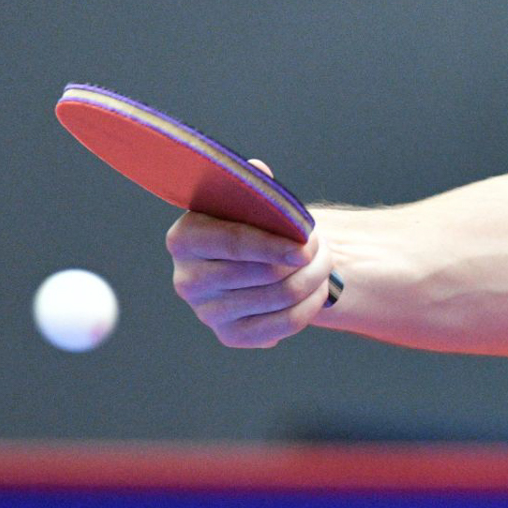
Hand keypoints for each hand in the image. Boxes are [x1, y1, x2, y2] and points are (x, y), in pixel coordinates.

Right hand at [166, 160, 335, 347]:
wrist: (247, 264)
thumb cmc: (247, 225)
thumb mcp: (244, 201)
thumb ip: (251, 186)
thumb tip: (260, 171)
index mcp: (184, 239)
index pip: (233, 243)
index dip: (273, 245)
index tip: (305, 246)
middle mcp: (187, 280)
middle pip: (262, 274)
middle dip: (304, 260)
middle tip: (323, 247)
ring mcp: (206, 312)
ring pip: (279, 298)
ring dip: (313, 279)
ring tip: (324, 264)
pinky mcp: (230, 336)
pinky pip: (283, 325)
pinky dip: (309, 307)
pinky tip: (319, 290)